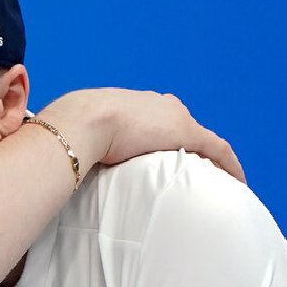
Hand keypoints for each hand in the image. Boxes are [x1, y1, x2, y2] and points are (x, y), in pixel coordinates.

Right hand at [38, 89, 243, 182]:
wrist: (81, 121)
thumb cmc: (67, 130)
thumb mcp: (69, 136)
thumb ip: (70, 146)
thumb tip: (49, 163)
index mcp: (129, 104)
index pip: (154, 118)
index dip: (161, 136)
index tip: (162, 152)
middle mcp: (157, 106)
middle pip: (181, 125)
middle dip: (188, 145)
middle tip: (192, 168)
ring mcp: (173, 119)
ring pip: (201, 138)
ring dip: (209, 157)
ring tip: (216, 178)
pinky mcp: (186, 134)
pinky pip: (216, 150)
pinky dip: (228, 165)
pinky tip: (237, 181)